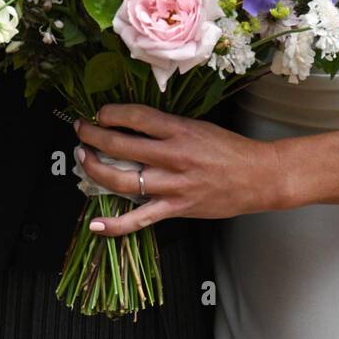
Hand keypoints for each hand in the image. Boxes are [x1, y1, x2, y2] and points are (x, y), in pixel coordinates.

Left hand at [73, 103, 281, 235]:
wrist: (257, 177)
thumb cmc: (229, 150)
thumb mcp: (199, 127)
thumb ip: (168, 128)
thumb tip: (135, 125)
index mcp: (180, 130)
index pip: (136, 117)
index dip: (111, 113)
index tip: (99, 113)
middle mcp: (173, 156)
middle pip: (121, 145)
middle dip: (94, 136)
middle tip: (81, 130)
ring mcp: (173, 185)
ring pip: (123, 179)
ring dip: (95, 169)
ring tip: (83, 159)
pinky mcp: (176, 208)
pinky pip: (140, 219)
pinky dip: (116, 225)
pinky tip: (96, 225)